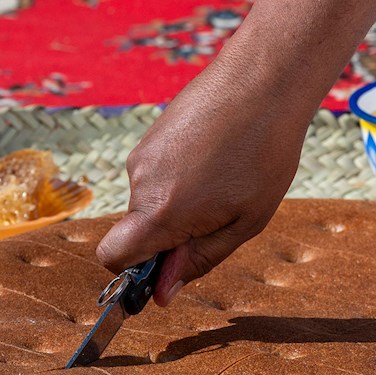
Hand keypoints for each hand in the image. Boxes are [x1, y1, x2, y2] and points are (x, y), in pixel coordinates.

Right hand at [95, 0, 375, 305]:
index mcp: (161, 213)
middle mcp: (140, 183)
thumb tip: (164, 293)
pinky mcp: (152, 134)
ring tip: (227, 175)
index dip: (132, 272)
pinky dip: (183, 174)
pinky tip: (219, 155)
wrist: (263, 80)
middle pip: (139, 230)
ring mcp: (143, 155)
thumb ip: (200, 260)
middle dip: (172, 234)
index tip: (166, 270)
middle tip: (223, 212)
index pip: (112, 256)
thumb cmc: (264, 153)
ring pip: (152, 199)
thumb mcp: (245, 222)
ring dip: (182, 202)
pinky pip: (159, 171)